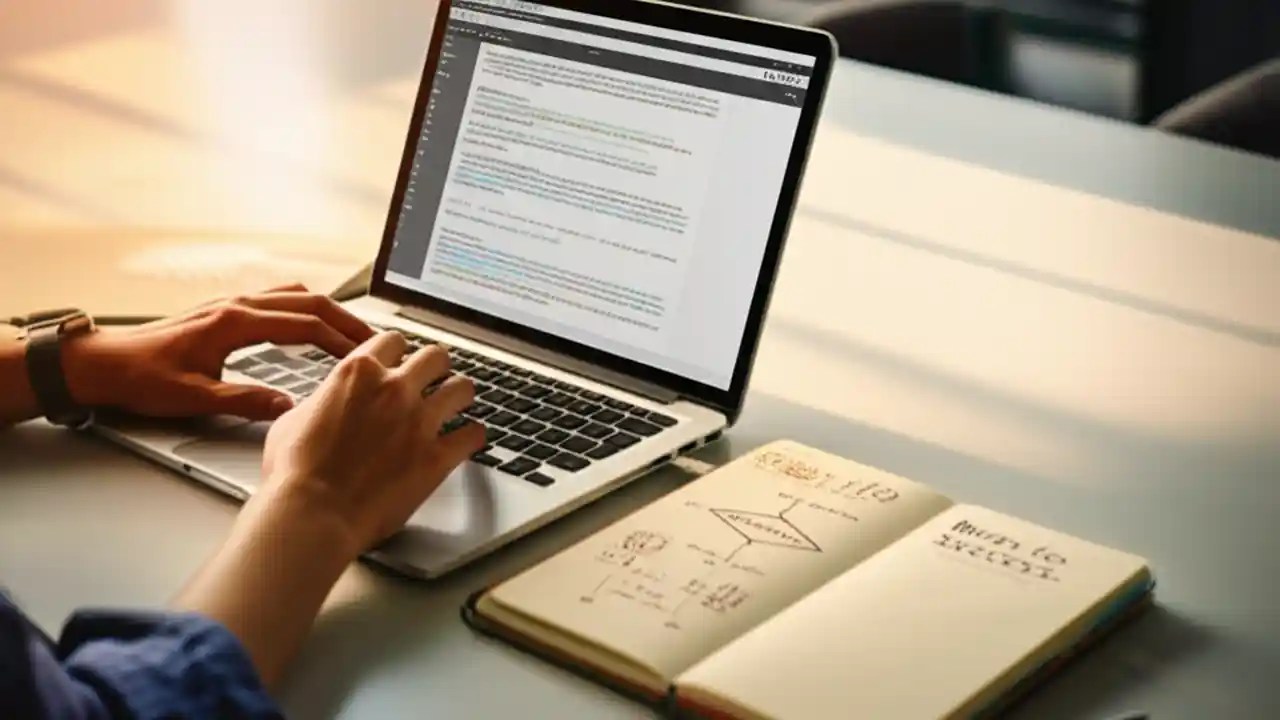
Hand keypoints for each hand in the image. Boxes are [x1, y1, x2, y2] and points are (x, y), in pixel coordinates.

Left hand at [62, 283, 373, 420]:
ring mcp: (231, 304)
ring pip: (296, 296)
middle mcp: (236, 305)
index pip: (304, 324)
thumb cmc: (141, 379)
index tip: (366, 356)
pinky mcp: (226, 311)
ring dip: (329, 312)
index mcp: (234, 322)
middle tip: (376, 342)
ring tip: (353, 333)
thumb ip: (245, 401)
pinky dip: (306, 309)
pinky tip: (313, 326)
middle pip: (309, 302)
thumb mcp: (194, 398)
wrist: (103, 363)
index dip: (340, 340)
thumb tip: (289, 407)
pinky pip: (279, 299)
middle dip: (347, 321)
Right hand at [260, 330, 484, 553]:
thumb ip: (320, 402)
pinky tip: (467, 439)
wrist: (314, 512)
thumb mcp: (293, 420)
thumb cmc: (295, 472)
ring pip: (462, 388)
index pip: (392, 341)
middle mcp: (394, 389)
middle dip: (436, 367)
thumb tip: (324, 403)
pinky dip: (473, 436)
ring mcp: (419, 421)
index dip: (398, 351)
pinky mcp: (437, 456)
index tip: (401, 361)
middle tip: (434, 379)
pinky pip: (474, 435)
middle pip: (436, 356)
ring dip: (459, 395)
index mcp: (358, 373)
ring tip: (457, 404)